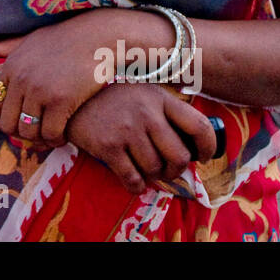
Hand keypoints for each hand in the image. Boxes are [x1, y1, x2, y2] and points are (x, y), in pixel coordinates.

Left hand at [0, 17, 110, 147]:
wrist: (97, 36)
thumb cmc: (65, 38)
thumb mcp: (30, 39)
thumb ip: (5, 46)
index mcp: (10, 67)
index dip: (1, 122)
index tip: (16, 125)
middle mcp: (20, 80)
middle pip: (7, 124)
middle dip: (21, 134)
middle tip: (36, 133)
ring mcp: (39, 90)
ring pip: (28, 132)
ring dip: (39, 139)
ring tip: (50, 135)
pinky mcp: (60, 100)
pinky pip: (50, 133)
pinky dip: (56, 139)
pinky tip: (63, 136)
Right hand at [66, 83, 217, 193]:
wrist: (71, 99)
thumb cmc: (113, 99)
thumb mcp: (143, 93)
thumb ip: (167, 111)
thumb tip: (194, 144)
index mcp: (160, 98)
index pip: (199, 126)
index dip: (208, 147)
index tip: (203, 157)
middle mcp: (147, 113)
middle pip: (180, 156)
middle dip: (176, 170)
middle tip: (167, 169)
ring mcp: (127, 129)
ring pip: (156, 170)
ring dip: (154, 176)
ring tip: (145, 169)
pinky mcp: (108, 146)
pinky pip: (133, 179)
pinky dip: (136, 185)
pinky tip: (132, 179)